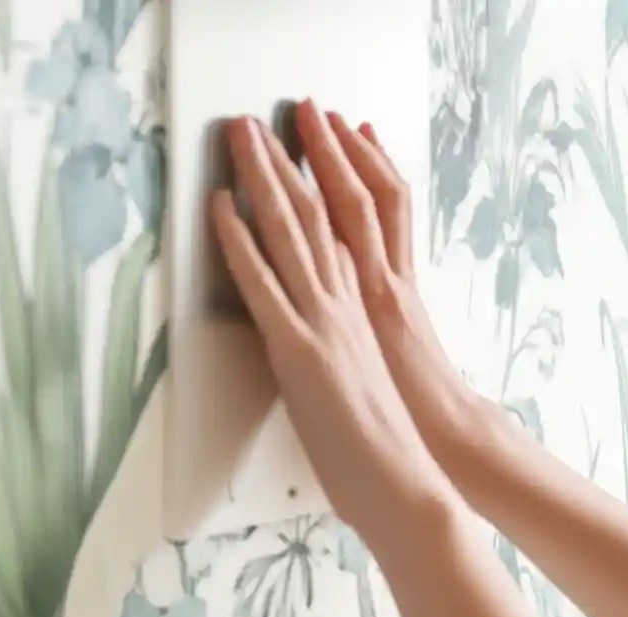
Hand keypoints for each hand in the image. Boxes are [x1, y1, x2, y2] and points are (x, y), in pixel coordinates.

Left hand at [210, 111, 457, 545]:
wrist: (408, 485)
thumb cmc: (386, 453)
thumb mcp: (362, 389)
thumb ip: (340, 358)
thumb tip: (321, 356)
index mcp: (363, 313)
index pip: (340, 233)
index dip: (321, 186)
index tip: (304, 151)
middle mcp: (347, 305)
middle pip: (315, 215)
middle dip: (287, 161)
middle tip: (263, 119)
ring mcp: (324, 322)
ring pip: (291, 232)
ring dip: (261, 177)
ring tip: (239, 134)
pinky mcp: (300, 349)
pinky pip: (263, 281)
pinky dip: (237, 239)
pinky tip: (219, 206)